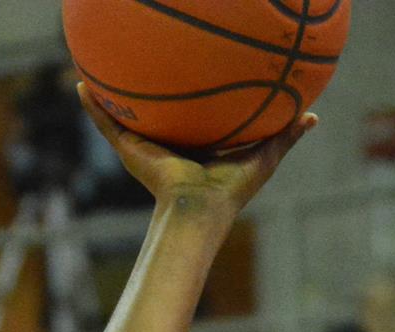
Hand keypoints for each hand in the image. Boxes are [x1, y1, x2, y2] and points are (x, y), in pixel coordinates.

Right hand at [78, 86, 315, 217]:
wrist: (199, 208)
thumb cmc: (231, 190)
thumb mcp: (265, 154)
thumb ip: (285, 134)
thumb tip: (313, 117)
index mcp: (194, 146)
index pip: (190, 116)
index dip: (189, 97)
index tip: (190, 73)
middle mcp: (167, 144)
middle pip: (154, 112)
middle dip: (146, 92)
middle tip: (142, 60)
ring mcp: (145, 147)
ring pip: (124, 116)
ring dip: (111, 96)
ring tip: (98, 69)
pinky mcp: (129, 150)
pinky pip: (108, 124)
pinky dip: (94, 107)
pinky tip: (81, 85)